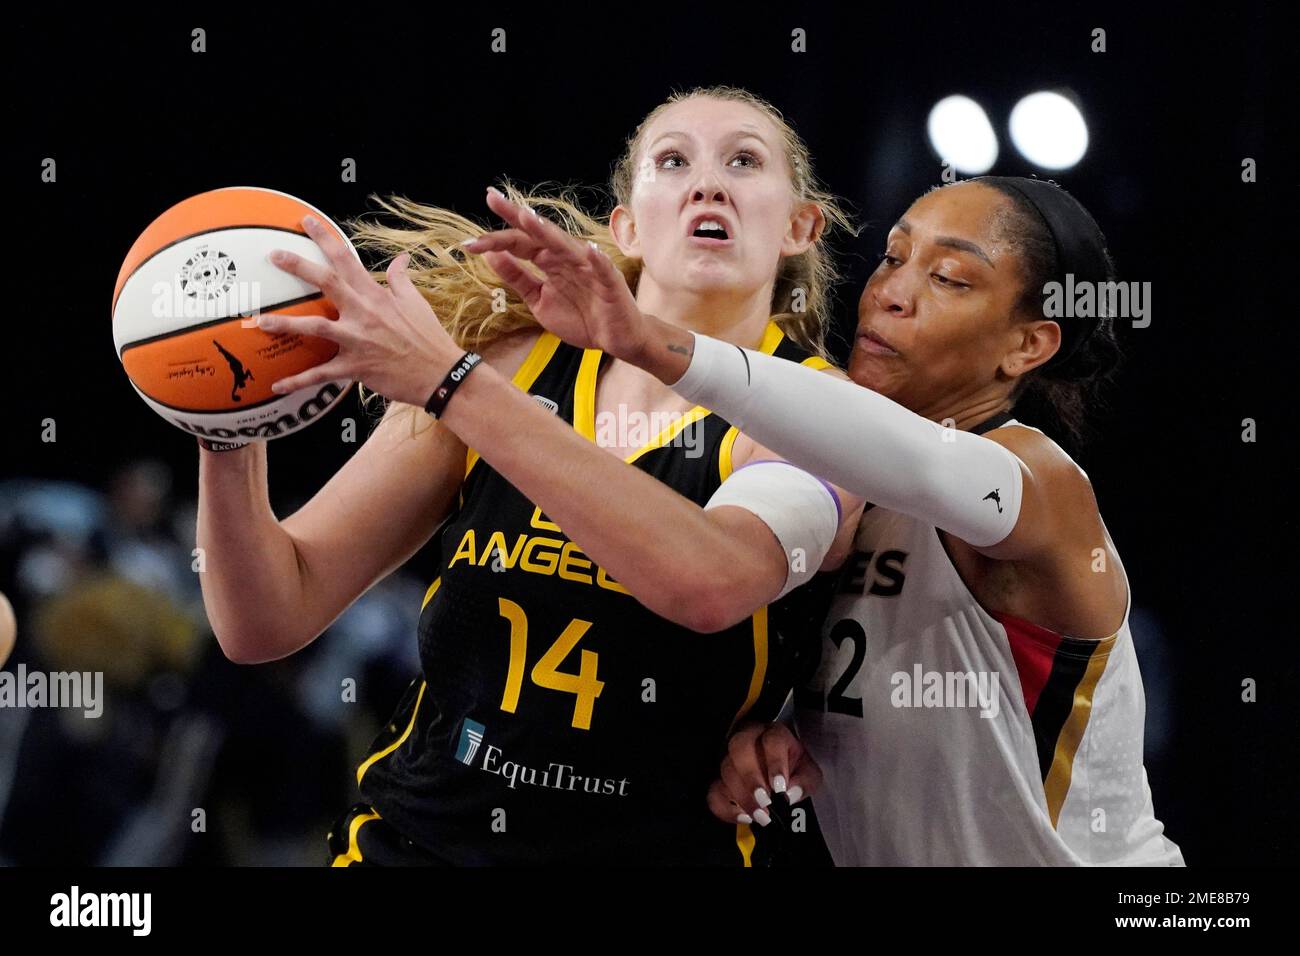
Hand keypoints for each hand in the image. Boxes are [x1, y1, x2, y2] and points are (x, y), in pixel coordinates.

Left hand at [257, 215, 462, 406]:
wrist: (441, 374)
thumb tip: (400, 260)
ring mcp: (357, 340)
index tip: (306, 222)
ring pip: (315, 327)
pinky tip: (277, 385)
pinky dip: (298, 381)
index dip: (325, 238)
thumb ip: (402, 279)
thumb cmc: (430, 338)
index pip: (347, 259)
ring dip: (286, 324)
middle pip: (326, 283)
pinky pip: (321, 374)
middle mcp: (364, 313)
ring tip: (260, 321)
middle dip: (298, 266)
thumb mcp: (417, 303)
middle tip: (273, 255)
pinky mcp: (355, 367)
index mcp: (376, 295)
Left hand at [462, 187, 652, 361]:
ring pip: (566, 246)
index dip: (496, 237)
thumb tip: (490, 255)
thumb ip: (518, 278)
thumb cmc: (581, 317)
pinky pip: (602, 269)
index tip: (469, 239)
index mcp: (548, 261)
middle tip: (492, 199)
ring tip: (528, 218)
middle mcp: (566, 257)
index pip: (519, 242)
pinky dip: (597, 260)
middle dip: (515, 218)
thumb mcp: (539, 300)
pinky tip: (589, 251)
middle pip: (537, 234)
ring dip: (548, 232)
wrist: (614, 338)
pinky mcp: (609, 282)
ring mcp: (588, 267)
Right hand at [706, 720, 822, 826]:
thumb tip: (790, 793)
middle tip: (765, 801)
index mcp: (774, 734)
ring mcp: (730, 758)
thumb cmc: (795, 770)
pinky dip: (726, 808)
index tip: (780, 787)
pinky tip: (744, 817)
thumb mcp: (809, 774)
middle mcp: (749, 739)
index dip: (775, 763)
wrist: (781, 775)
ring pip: (725, 769)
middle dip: (751, 777)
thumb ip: (804, 781)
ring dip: (742, 796)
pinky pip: (714, 792)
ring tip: (760, 815)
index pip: (772, 740)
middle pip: (739, 747)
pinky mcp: (720, 779)